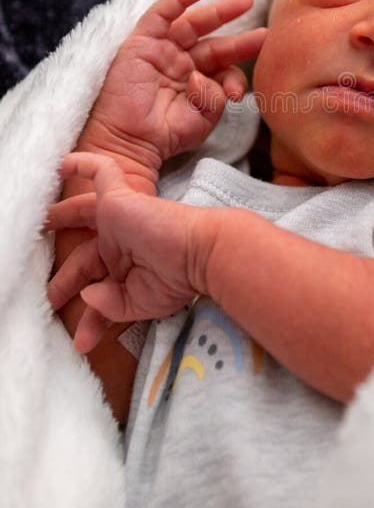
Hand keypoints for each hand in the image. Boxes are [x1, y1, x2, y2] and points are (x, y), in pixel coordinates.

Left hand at [47, 152, 214, 353]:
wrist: (200, 255)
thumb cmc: (181, 277)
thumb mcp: (140, 304)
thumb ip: (109, 306)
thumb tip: (86, 295)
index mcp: (127, 266)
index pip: (99, 289)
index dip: (92, 320)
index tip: (84, 343)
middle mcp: (120, 242)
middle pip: (82, 260)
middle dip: (63, 282)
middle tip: (49, 300)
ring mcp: (117, 220)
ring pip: (79, 217)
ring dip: (57, 219)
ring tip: (38, 224)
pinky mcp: (118, 200)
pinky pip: (99, 173)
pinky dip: (83, 165)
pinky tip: (61, 164)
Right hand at [81, 0, 265, 177]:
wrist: (128, 142)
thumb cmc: (164, 135)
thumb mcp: (201, 120)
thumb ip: (214, 98)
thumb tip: (203, 76)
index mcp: (199, 80)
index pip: (225, 68)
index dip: (236, 77)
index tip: (237, 95)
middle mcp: (182, 62)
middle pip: (214, 40)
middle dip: (238, 31)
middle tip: (265, 26)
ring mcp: (162, 51)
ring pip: (193, 23)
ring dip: (219, 10)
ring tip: (246, 0)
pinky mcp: (142, 43)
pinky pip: (162, 14)